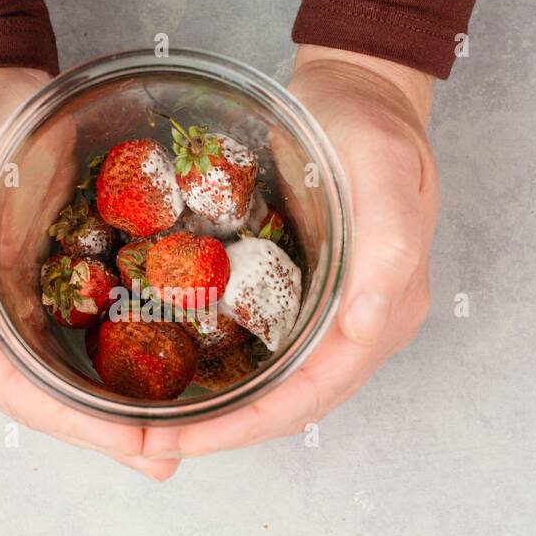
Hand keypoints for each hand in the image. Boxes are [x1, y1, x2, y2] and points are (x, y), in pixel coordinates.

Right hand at [0, 67, 178, 479]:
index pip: (11, 389)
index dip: (74, 423)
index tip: (136, 440)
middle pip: (43, 398)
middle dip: (103, 434)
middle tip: (168, 457)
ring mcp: (12, 306)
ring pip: (65, 377)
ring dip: (114, 414)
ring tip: (172, 442)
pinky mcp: (47, 283)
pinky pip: (84, 337)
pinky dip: (119, 366)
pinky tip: (158, 380)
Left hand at [142, 45, 438, 458]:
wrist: (361, 91)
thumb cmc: (369, 126)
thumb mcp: (381, 167)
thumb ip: (386, 242)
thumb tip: (367, 323)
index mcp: (385, 310)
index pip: (312, 393)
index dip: (246, 424)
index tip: (183, 441)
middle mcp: (362, 326)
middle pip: (291, 406)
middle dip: (221, 433)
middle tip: (149, 444)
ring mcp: (336, 315)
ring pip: (278, 388)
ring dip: (220, 415)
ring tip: (156, 428)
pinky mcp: (308, 296)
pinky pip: (266, 353)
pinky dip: (225, 377)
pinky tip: (181, 379)